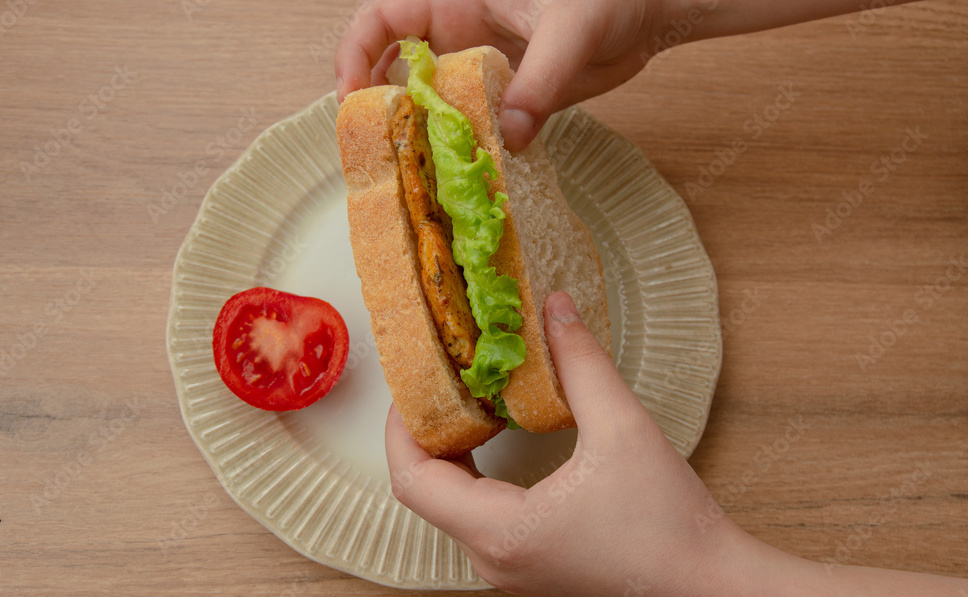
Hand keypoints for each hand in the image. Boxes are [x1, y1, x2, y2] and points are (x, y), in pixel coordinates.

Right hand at [335, 0, 662, 150]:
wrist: (650, 13)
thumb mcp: (570, 30)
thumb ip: (539, 82)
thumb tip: (509, 137)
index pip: (383, 19)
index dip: (356, 54)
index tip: (354, 97)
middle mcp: (459, 32)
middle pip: (393, 64)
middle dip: (376, 101)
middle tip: (376, 147)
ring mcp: (481, 67)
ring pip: (431, 99)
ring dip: (417, 131)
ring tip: (408, 168)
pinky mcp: (507, 96)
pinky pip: (471, 123)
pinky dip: (460, 146)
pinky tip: (459, 173)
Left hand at [385, 291, 967, 596]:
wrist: (708, 584)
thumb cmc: (668, 521)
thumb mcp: (622, 428)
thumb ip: (582, 363)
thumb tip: (554, 308)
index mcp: (501, 531)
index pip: (413, 480)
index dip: (401, 426)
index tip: (414, 380)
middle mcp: (492, 557)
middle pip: (425, 490)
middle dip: (424, 431)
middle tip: (440, 378)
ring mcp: (507, 565)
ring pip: (449, 504)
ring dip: (450, 451)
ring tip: (467, 399)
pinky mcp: (527, 562)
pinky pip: (476, 514)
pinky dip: (474, 473)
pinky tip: (498, 435)